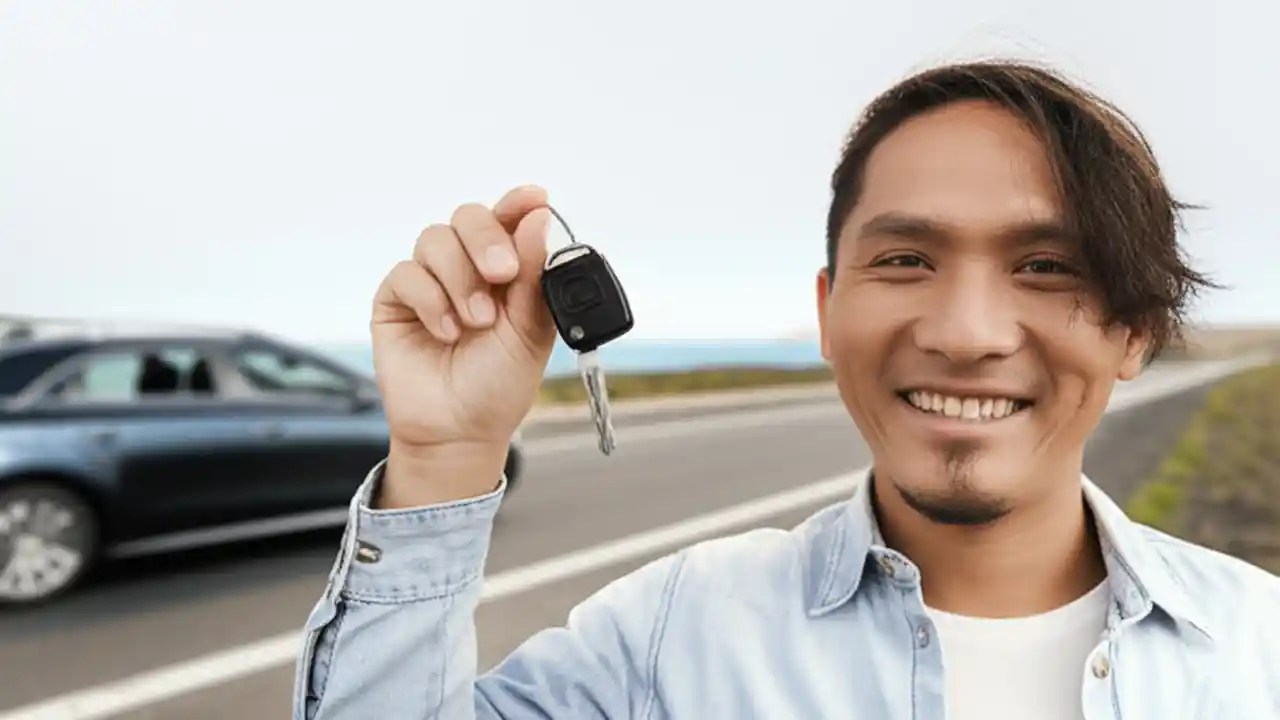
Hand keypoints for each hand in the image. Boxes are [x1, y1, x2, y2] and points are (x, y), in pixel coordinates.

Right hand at [370, 185, 556, 503]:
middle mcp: (468, 267)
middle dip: (487, 239)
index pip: (510, 220)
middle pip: (468, 217)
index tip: (534, 198)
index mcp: (507, 271)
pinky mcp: (397, 300)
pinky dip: (431, 301)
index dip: (519, 204)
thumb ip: (534, 277)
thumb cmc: (498, 385)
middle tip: (502, 273)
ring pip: (435, 240)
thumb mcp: (530, 332)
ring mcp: (430, 281)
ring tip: (476, 323)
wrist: (460, 431)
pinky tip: (447, 332)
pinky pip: (407, 274)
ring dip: (460, 279)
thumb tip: (540, 219)